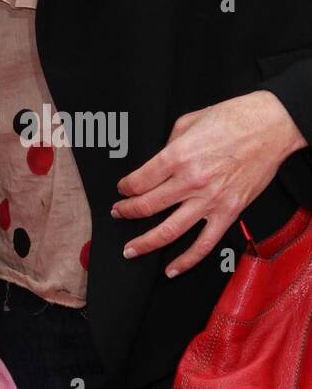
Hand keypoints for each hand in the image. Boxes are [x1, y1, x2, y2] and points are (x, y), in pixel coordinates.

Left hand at [111, 91, 306, 276]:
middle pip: (147, 206)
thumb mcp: (188, 122)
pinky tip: (171, 269)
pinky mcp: (229, 212)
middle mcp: (190, 181)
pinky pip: (204, 244)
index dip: (125, 188)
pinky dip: (186, 260)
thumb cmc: (232, 119)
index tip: (122, 189)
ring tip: (130, 249)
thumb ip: (168, 145)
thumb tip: (157, 162)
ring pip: (170, 230)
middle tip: (118, 213)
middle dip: (126, 212)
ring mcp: (210, 200)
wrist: (270, 127)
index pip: (139, 181)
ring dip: (145, 243)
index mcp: (177, 156)